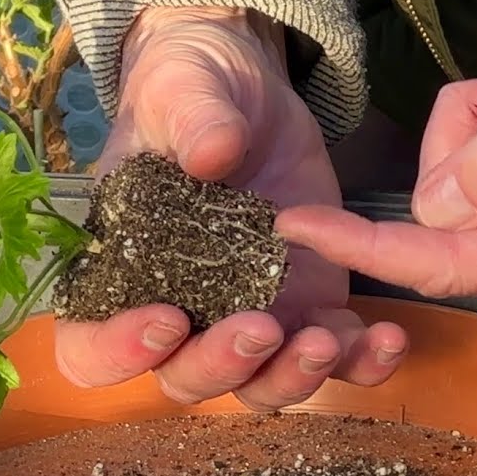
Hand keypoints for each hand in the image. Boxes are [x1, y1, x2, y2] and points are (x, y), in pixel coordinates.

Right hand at [53, 7, 408, 408]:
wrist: (247, 93)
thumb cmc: (189, 93)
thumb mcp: (182, 90)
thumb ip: (193, 121)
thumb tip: (214, 153)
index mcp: (120, 271)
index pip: (91, 347)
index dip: (119, 352)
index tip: (165, 318)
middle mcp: (178, 312)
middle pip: (184, 378)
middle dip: (222, 365)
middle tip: (261, 326)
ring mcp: (246, 315)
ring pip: (259, 385)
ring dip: (291, 377)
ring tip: (325, 338)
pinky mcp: (307, 305)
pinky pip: (331, 358)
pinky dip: (359, 362)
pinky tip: (385, 338)